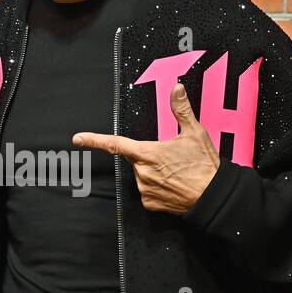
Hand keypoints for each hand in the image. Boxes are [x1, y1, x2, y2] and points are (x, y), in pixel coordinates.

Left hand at [73, 83, 219, 214]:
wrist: (213, 197)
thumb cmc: (204, 166)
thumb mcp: (194, 133)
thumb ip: (181, 109)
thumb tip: (176, 89)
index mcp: (148, 153)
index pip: (115, 144)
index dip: (94, 140)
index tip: (78, 139)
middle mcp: (142, 173)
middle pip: (135, 159)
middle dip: (147, 156)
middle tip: (170, 157)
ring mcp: (145, 190)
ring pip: (142, 175)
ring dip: (153, 172)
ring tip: (176, 172)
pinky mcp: (150, 204)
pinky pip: (148, 192)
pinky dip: (157, 187)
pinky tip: (173, 185)